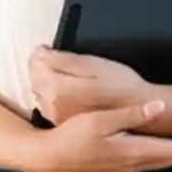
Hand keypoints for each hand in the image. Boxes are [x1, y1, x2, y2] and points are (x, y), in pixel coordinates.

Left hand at [29, 47, 151, 125]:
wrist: (138, 110)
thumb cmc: (119, 84)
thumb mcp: (93, 64)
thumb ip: (63, 60)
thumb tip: (40, 53)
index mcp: (57, 88)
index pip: (35, 64)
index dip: (39, 53)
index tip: (47, 48)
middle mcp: (51, 105)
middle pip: (34, 78)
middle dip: (39, 65)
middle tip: (50, 56)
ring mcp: (56, 116)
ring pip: (38, 91)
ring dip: (43, 79)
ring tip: (57, 71)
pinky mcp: (62, 123)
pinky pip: (47, 104)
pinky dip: (49, 93)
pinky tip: (62, 89)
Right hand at [35, 100, 171, 171]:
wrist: (51, 158)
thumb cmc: (72, 137)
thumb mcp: (99, 121)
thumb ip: (131, 115)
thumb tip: (160, 107)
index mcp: (138, 150)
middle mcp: (139, 161)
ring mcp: (131, 165)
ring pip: (170, 160)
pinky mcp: (123, 164)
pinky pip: (158, 160)